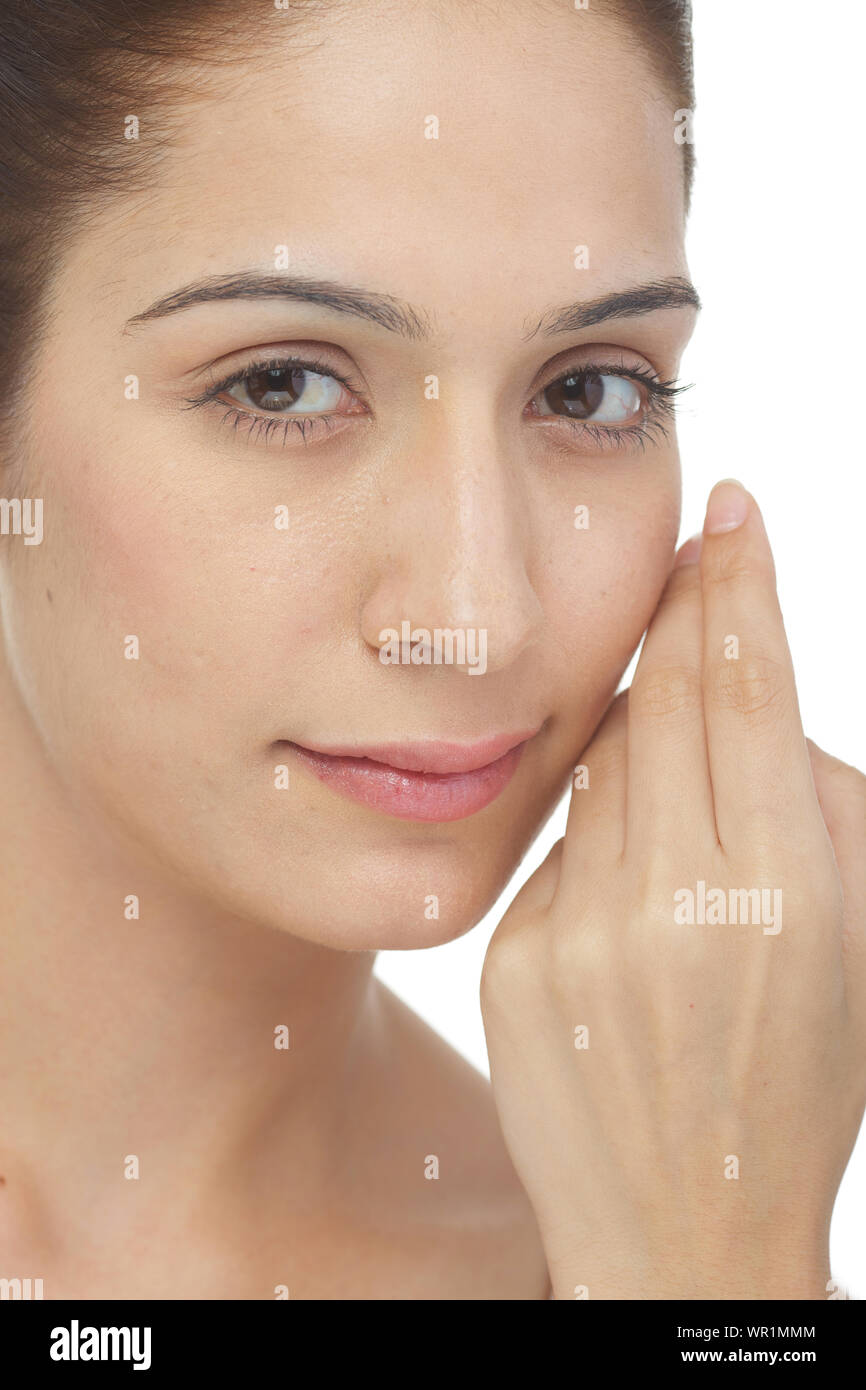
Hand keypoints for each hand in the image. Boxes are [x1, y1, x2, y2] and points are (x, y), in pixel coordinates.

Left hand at [481, 480, 865, 1299]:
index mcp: (787, 890)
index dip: (740, 586)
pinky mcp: (515, 956)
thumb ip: (818, 803)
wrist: (689, 1223)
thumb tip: (753, 698)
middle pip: (666, 702)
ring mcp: (583, 929)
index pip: (750, 690)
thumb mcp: (859, 938)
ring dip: (641, 729)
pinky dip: (601, 827)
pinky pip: (561, 841)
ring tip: (682, 770)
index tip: (733, 511)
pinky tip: (635, 868)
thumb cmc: (801, 1077)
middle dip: (685, 619)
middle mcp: (678, 900)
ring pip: (606, 762)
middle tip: (696, 558)